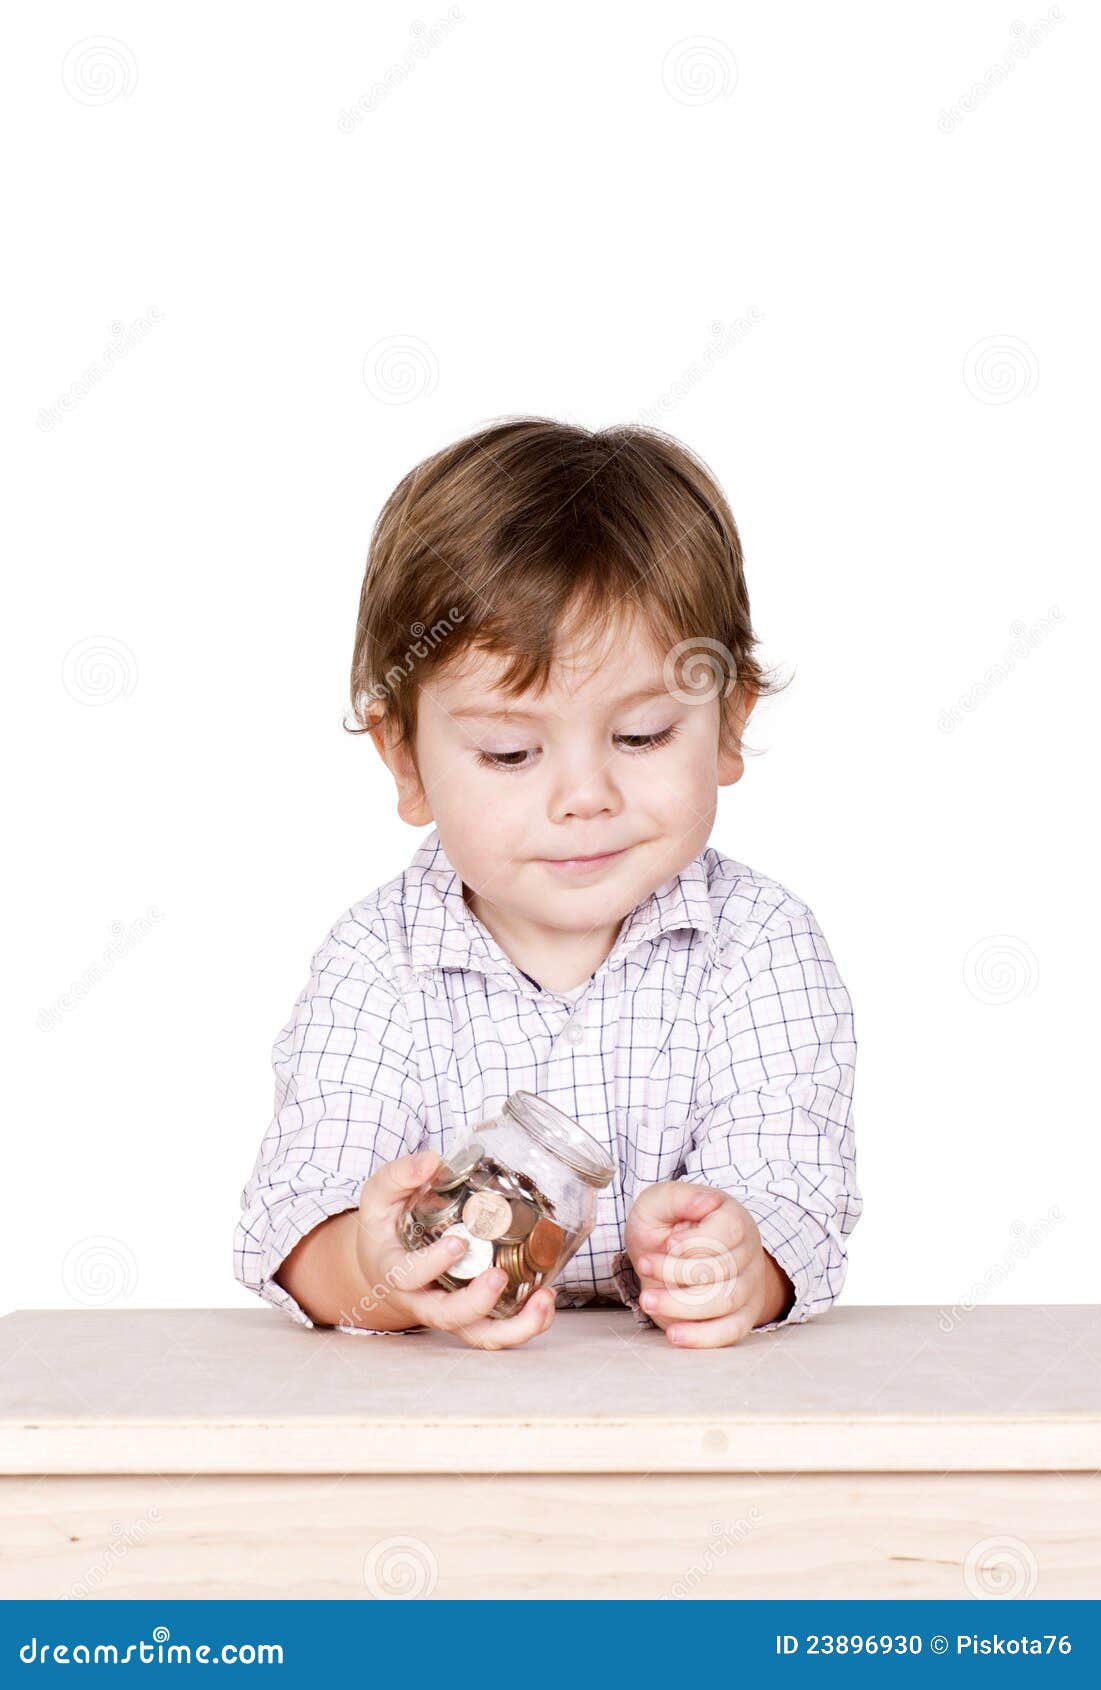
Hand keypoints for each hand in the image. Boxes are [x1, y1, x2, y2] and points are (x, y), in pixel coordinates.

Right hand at [351, 1148, 557, 1348]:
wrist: (385, 1262)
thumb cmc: (387, 1227)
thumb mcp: (380, 1196)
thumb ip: (400, 1176)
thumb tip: (431, 1160)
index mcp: (395, 1271)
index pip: (408, 1276)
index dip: (432, 1265)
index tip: (458, 1243)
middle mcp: (423, 1300)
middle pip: (448, 1317)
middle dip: (476, 1302)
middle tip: (498, 1277)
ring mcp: (452, 1311)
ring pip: (480, 1336)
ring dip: (514, 1328)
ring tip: (543, 1300)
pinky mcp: (476, 1315)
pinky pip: (500, 1330)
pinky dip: (527, 1322)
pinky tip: (546, 1299)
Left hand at [624, 1180, 793, 1347]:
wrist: (671, 1254)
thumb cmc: (668, 1225)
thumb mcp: (663, 1201)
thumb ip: (681, 1198)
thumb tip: (707, 1202)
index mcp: (735, 1219)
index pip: (729, 1231)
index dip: (697, 1242)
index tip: (669, 1243)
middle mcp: (749, 1253)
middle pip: (723, 1269)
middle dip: (678, 1272)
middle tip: (645, 1266)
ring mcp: (748, 1286)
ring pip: (725, 1302)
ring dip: (682, 1305)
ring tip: (648, 1300)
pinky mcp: (741, 1315)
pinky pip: (731, 1332)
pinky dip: (703, 1337)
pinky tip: (674, 1335)